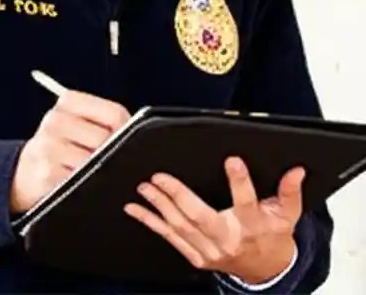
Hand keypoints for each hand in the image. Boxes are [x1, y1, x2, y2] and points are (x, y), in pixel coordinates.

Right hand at [10, 89, 130, 213]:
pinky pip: (84, 181)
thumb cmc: (64, 146)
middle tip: (103, 159)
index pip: (114, 114)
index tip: (119, 138)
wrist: (24, 172)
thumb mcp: (78, 125)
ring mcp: (49, 148)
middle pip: (106, 139)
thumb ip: (106, 123)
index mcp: (67, 102)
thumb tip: (135, 138)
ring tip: (88, 171)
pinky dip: (87, 185)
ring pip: (96, 162)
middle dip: (111, 153)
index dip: (125, 130)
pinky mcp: (47, 174)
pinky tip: (78, 181)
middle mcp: (54, 121)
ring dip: (99, 171)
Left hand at [124, 157, 302, 284]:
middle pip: (201, 216)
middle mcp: (229, 239)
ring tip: (145, 187)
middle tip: (159, 177)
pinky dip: (151, 223)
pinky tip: (135, 209)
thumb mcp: (287, 215)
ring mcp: (210, 250)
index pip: (247, 203)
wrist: (265, 269)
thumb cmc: (272, 236)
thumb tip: (296, 171)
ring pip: (180, 227)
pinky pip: (170, 238)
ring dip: (159, 206)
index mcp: (253, 226)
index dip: (240, 182)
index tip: (232, 160)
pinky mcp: (196, 256)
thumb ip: (290, 193)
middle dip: (178, 195)